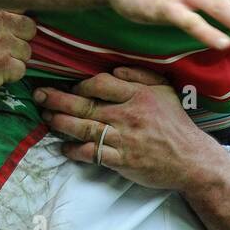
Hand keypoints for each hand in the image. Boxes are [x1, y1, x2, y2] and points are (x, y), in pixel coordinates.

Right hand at [0, 0, 35, 101]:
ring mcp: (0, 41)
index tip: (6, 26)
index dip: (15, 18)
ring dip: (12, 58)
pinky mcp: (2, 64)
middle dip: (17, 39)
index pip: (22, 4)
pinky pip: (20, 69)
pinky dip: (8, 75)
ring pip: (26, 51)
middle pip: (30, 28)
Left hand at [35, 68, 214, 190]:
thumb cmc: (175, 122)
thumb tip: (114, 68)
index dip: (81, 85)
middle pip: (85, 105)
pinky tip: (64, 148)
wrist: (190, 158)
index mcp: (138, 95)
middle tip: (39, 96)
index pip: (100, 83)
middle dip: (58, 100)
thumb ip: (140, 75)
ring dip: (61, 124)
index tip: (71, 87)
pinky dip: (75, 151)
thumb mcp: (164, 90)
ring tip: (46, 119)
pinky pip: (92, 154)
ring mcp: (124, 139)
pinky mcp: (121, 160)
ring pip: (84, 129)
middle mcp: (128, 115)